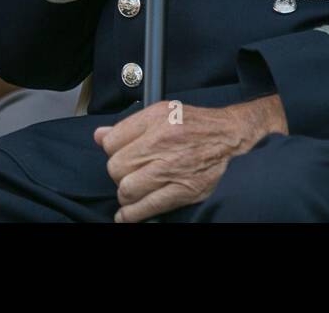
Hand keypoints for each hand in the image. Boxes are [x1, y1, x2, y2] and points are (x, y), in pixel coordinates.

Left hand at [95, 95, 286, 222]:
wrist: (229, 136)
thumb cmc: (194, 124)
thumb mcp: (159, 112)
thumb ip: (128, 125)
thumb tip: (99, 136)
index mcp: (155, 119)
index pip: (112, 141)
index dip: (111, 150)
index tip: (119, 154)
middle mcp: (162, 142)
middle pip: (117, 167)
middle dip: (118, 173)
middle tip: (128, 172)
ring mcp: (172, 168)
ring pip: (127, 189)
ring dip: (125, 193)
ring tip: (131, 191)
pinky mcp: (183, 190)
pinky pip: (147, 207)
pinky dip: (131, 215)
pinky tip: (126, 216)